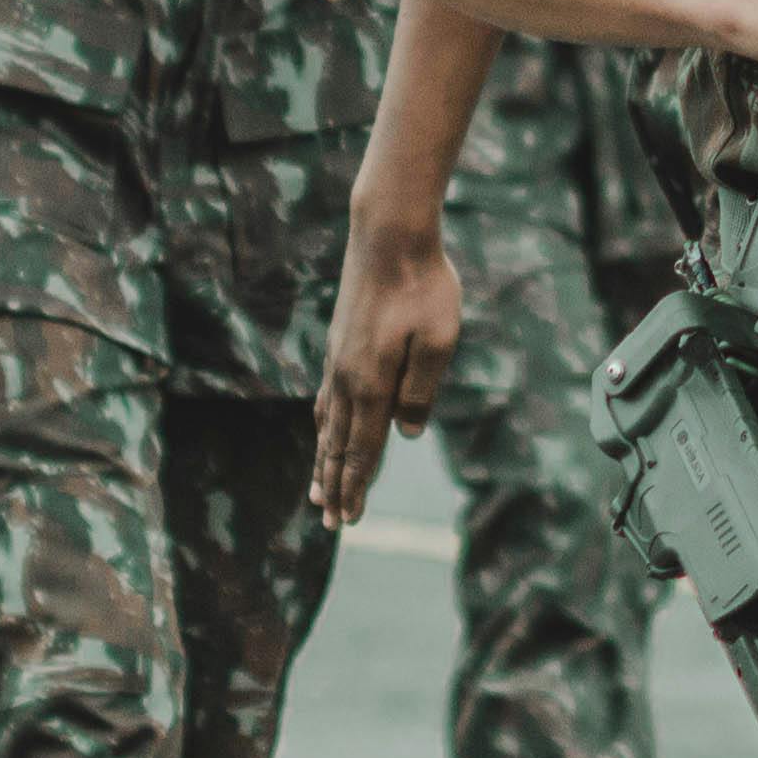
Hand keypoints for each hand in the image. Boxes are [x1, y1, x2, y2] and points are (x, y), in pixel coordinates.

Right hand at [312, 210, 464, 524]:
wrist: (389, 234)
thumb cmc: (424, 286)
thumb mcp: (439, 340)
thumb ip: (421, 390)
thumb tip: (407, 433)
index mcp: (372, 383)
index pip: (361, 449)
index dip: (356, 487)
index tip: (348, 520)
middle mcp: (347, 377)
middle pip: (338, 444)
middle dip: (336, 485)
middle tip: (331, 522)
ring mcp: (338, 359)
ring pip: (327, 423)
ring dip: (324, 460)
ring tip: (317, 491)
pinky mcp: (338, 342)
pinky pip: (325, 397)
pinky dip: (322, 425)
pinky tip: (323, 430)